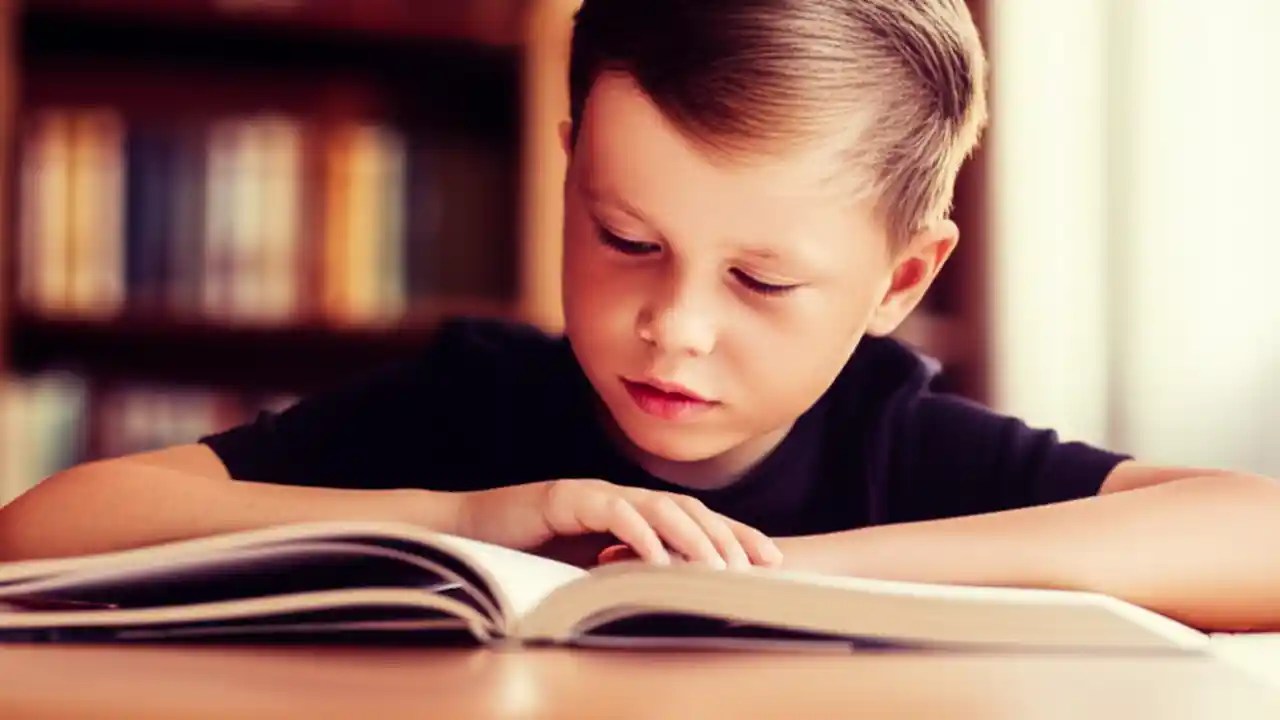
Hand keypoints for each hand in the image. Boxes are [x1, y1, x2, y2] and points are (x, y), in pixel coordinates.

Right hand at [456, 479, 782, 569]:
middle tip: (759, 565)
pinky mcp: (567, 497)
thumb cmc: (526, 557)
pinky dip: (640, 536)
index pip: (694, 521)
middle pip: (689, 509)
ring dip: (693, 537)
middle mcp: (621, 498)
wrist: (469, 534)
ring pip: (659, 508)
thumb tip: (676, 605)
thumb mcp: (588, 575)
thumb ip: (626, 580)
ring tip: (719, 567)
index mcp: (631, 514)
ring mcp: (596, 494)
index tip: (771, 560)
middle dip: (728, 535)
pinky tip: (660, 561)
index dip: (734, 536)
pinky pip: (614, 513)